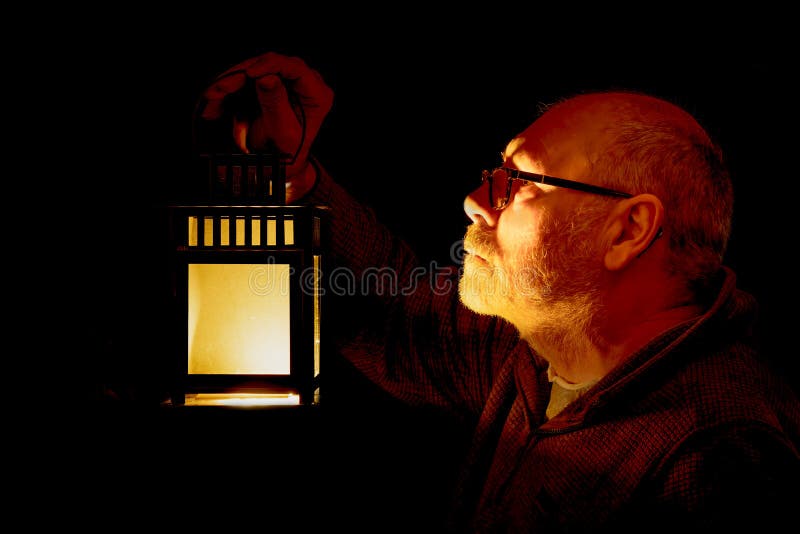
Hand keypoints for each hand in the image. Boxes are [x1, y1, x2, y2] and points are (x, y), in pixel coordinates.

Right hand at [199, 52, 333, 199]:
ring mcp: (285, 82)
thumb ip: (276, 105)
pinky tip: (214, 105)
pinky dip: (228, 93)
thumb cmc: (286, 154)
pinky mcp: (267, 85)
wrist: (279, 166)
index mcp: (317, 94)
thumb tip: (267, 77)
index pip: (295, 68)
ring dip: (229, 86)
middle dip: (240, 77)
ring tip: (211, 103)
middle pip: (271, 65)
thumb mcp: (282, 134)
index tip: (249, 73)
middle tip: (218, 90)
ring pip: (253, 71)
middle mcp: (304, 83)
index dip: (270, 65)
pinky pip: (245, 82)